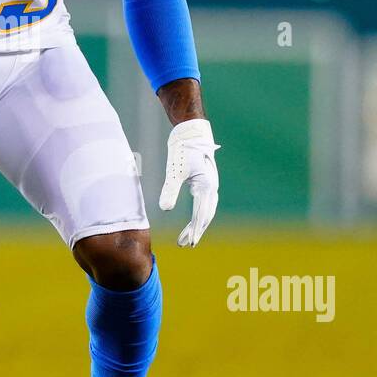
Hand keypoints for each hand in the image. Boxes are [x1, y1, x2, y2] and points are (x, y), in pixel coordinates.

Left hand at [159, 118, 219, 247]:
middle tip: (184, 244)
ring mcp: (210, 184)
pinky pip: (205, 203)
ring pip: (206, 210)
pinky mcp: (205, 181)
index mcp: (206, 186)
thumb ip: (170, 189)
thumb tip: (165, 209)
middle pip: (206, 215)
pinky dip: (199, 214)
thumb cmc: (184, 149)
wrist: (191, 131)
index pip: (201, 214)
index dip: (194, 230)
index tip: (188, 243)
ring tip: (186, 237)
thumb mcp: (175, 170)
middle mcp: (212, 187)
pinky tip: (192, 220)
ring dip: (198, 224)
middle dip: (196, 231)